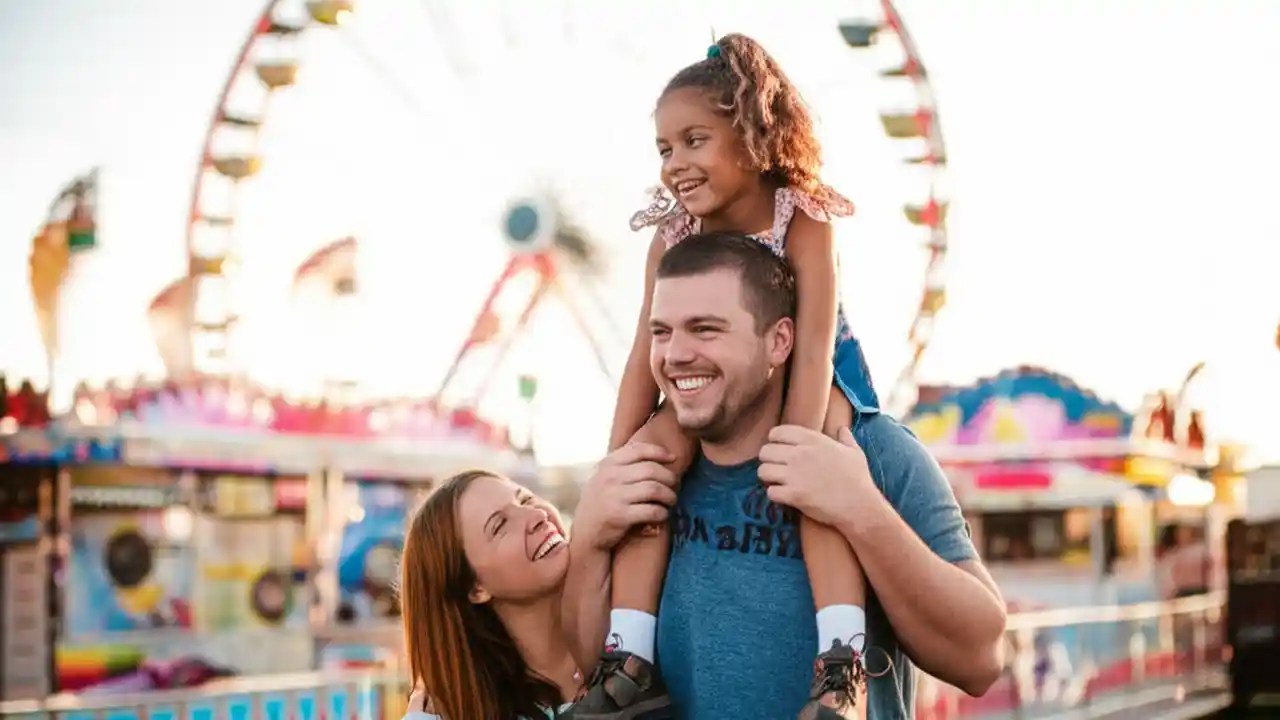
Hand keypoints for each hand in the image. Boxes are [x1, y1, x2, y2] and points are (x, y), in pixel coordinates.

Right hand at [573, 442, 679, 551]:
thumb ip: (623, 464)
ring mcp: (614, 496)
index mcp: (607, 464)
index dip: (659, 452)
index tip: (673, 458)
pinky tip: (662, 514)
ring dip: (669, 495)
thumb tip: (657, 453)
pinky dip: (662, 512)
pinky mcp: (620, 516)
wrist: (586, 533)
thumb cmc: (600, 502)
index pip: (638, 450)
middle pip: (651, 470)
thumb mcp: (604, 477)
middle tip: (675, 484)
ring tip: (672, 500)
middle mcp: (610, 477)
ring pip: (654, 489)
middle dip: (669, 477)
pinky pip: (652, 510)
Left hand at [757, 425, 874, 527]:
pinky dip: (775, 495)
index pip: (777, 432)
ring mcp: (794, 475)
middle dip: (768, 460)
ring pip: (762, 471)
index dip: (774, 441)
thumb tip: (842, 429)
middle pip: (765, 451)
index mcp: (812, 440)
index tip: (779, 449)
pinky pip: (770, 492)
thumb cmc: (858, 478)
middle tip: (776, 467)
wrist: (860, 505)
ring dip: (768, 477)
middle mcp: (799, 454)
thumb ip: (845, 439)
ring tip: (776, 481)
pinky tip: (783, 495)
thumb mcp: (854, 452)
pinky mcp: (793, 495)